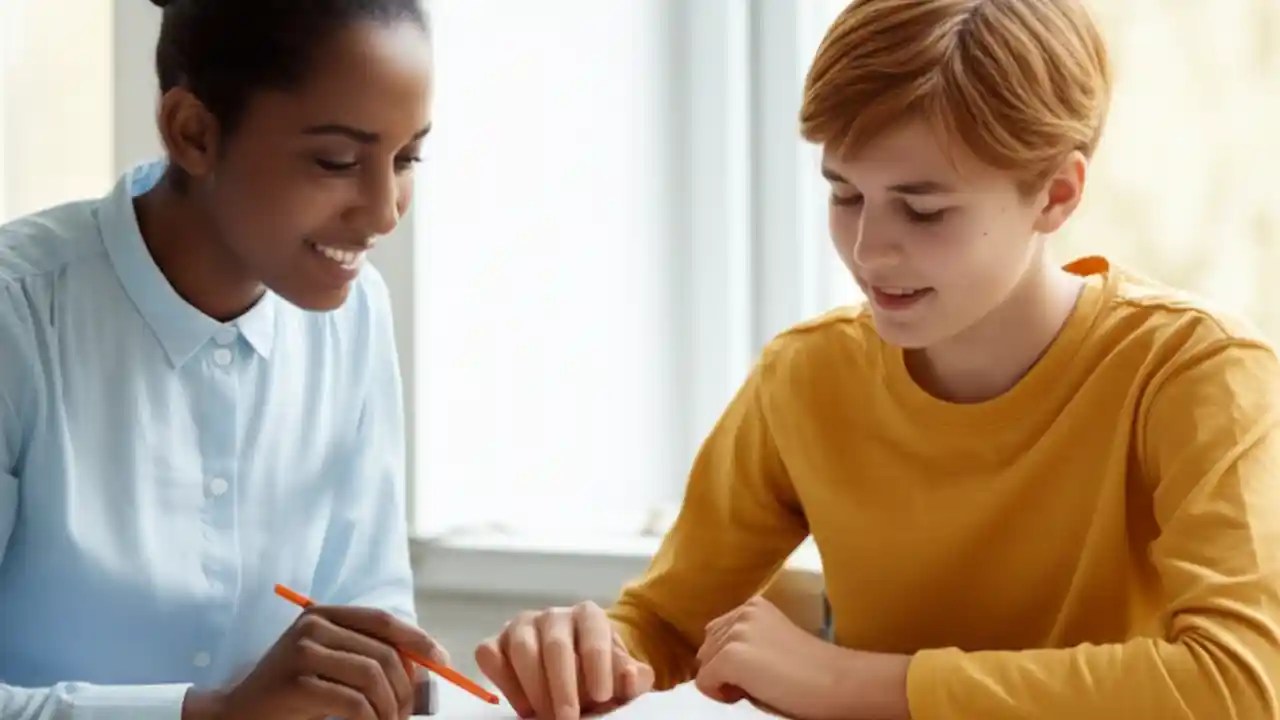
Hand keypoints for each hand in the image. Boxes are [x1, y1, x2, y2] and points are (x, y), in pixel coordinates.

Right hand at [182, 605, 448, 719]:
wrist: (236, 715)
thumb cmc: (293, 694)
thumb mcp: (330, 664)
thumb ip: (366, 654)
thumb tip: (426, 662)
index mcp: (324, 614)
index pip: (383, 621)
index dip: (417, 640)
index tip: (442, 661)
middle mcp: (313, 626)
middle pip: (384, 652)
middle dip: (406, 688)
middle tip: (408, 714)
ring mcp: (302, 652)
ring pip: (373, 677)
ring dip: (390, 708)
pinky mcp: (296, 683)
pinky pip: (354, 703)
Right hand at [475, 601, 654, 718]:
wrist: (575, 671)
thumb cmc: (600, 673)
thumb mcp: (623, 677)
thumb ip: (632, 677)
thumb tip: (629, 675)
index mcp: (588, 616)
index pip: (593, 634)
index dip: (597, 666)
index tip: (602, 696)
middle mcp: (553, 615)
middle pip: (555, 646)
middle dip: (562, 687)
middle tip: (569, 719)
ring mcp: (521, 626)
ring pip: (521, 648)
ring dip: (534, 688)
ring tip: (547, 716)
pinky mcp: (495, 643)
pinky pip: (490, 655)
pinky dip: (504, 683)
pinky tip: (525, 707)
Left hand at [695, 596, 909, 719]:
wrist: (836, 682)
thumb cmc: (811, 672)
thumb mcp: (772, 642)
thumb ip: (745, 641)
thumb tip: (711, 664)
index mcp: (754, 605)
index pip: (716, 634)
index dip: (728, 659)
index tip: (758, 670)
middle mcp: (743, 612)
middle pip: (706, 649)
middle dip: (722, 669)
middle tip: (759, 681)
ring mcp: (736, 632)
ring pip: (704, 665)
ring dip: (722, 681)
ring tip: (759, 685)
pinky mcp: (732, 656)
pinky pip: (704, 683)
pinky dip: (720, 695)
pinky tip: (751, 693)